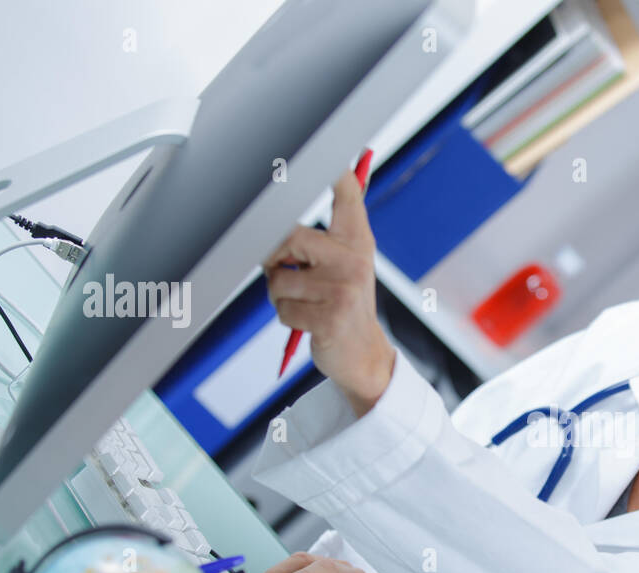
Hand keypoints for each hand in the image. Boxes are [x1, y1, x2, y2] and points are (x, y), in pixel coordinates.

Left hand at [261, 167, 395, 416]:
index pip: (346, 194)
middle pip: (289, 237)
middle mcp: (354, 260)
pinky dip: (287, 318)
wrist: (364, 355)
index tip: (327, 150)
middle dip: (274, 257)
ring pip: (279, 278)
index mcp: (357, 241)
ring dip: (279, 295)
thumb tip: (276, 205)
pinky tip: (309, 323)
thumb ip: (323, 238)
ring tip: (304, 304)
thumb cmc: (344, 305)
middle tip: (284, 272)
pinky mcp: (330, 316)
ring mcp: (343, 288)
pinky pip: (283, 307)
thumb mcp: (346, 266)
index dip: (334, 169)